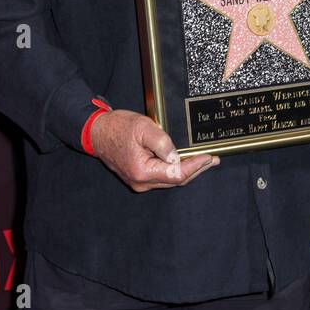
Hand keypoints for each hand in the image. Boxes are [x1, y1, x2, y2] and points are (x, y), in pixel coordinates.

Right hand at [88, 109, 218, 191]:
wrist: (96, 132)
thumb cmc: (117, 127)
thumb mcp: (143, 127)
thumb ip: (163, 143)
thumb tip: (178, 158)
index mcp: (142, 171)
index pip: (177, 174)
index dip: (196, 166)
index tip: (209, 157)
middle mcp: (141, 182)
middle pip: (176, 180)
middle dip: (196, 170)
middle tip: (213, 160)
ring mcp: (139, 182)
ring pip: (170, 180)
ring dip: (188, 170)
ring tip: (204, 161)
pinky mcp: (139, 178)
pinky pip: (162, 177)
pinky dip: (176, 170)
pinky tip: (185, 162)